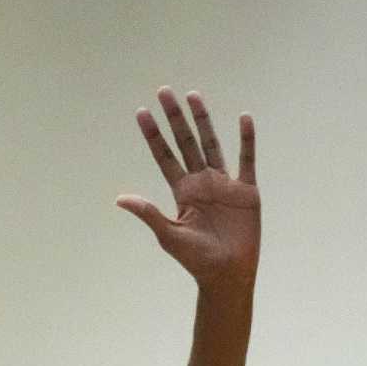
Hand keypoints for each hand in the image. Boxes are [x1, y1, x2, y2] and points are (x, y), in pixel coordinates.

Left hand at [117, 89, 259, 288]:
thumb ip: (148, 213)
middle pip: (186, 142)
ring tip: (193, 96)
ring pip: (212, 143)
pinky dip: (246, 139)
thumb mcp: (168, 234)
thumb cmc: (196, 260)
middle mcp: (201, 182)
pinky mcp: (246, 189)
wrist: (227, 274)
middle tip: (164, 91)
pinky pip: (246, 159)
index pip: (164, 157)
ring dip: (203, 120)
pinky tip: (242, 118)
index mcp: (182, 192)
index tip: (142, 113)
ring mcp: (224, 183)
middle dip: (175, 118)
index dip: (153, 136)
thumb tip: (120, 198)